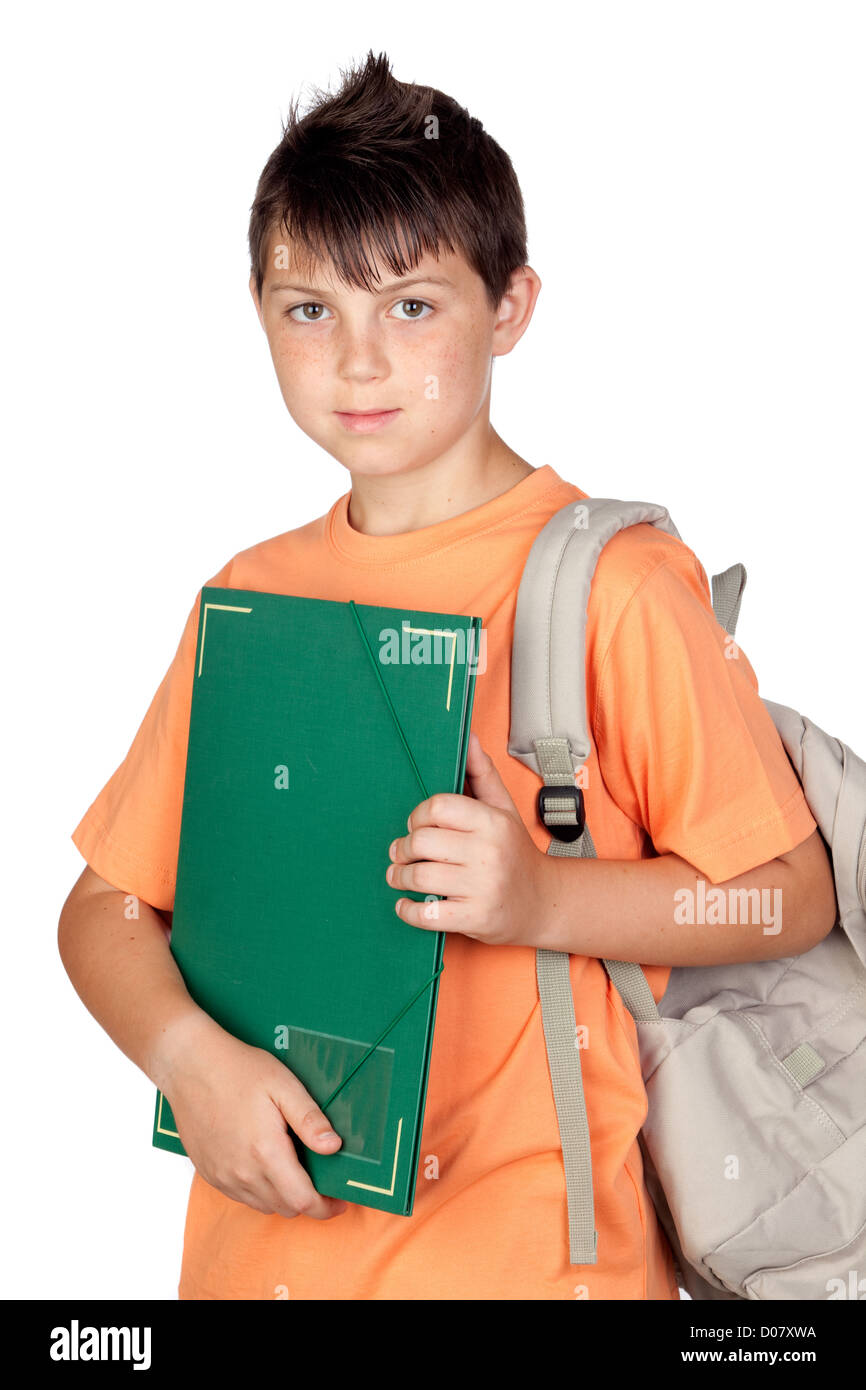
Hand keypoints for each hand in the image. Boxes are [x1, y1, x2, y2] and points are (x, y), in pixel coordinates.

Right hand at [159, 1012, 348, 1219]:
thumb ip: (310, 1120)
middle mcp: (242, 1172)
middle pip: (286, 1207)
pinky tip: (265, 1165)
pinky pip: (241, 1196)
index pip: (303, 1201)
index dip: (326, 1207)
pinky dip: (259, 1191)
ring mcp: (222, 1176)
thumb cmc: (239, 1069)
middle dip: (308, 1200)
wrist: (190, 1065)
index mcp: (266, 1152)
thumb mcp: (284, 1085)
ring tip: (294, 1170)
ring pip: (263, 1205)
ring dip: (283, 1197)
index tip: (340, 1201)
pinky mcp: (208, 1172)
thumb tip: (334, 1147)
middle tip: (322, 1180)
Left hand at [385, 731, 554, 946]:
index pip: (438, 807)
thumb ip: (482, 772)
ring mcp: (482, 888)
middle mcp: (488, 853)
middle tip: (399, 852)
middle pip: (422, 841)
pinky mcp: (475, 918)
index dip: (417, 815)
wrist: (543, 903)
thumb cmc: (515, 852)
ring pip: (419, 876)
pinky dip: (408, 911)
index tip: (415, 825)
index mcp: (492, 822)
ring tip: (398, 875)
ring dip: (399, 877)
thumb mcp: (504, 809)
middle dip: (402, 847)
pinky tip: (407, 904)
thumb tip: (467, 736)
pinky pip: (427, 915)